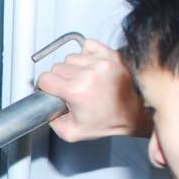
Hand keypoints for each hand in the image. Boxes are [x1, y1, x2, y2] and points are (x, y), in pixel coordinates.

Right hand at [37, 39, 151, 141]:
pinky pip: (87, 45)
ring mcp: (102, 62)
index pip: (45, 78)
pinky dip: (85, 54)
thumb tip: (44, 108)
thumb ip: (51, 122)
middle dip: (60, 78)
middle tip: (71, 89)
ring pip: (71, 57)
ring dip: (73, 67)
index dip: (45, 86)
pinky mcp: (111, 55)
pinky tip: (90, 67)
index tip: (51, 90)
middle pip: (57, 67)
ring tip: (83, 79)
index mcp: (77, 91)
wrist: (134, 114)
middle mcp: (89, 73)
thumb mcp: (72, 133)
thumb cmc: (108, 121)